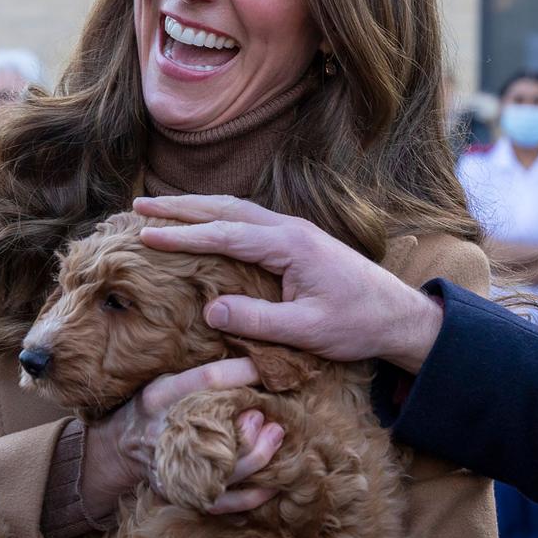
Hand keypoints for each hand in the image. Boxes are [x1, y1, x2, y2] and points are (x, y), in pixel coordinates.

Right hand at [81, 357, 284, 517]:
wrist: (122, 445)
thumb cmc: (157, 404)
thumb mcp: (167, 378)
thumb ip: (201, 373)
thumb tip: (252, 357)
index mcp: (161, 396)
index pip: (209, 379)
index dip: (243, 372)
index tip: (267, 367)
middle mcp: (166, 433)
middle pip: (219, 430)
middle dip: (252, 423)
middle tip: (267, 414)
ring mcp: (174, 467)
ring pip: (227, 469)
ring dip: (260, 454)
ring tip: (276, 435)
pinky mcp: (183, 493)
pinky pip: (225, 501)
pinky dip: (254, 494)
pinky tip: (275, 481)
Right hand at [134, 194, 444, 373]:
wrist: (399, 315)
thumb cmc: (358, 324)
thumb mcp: (307, 331)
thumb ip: (259, 321)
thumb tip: (210, 309)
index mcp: (290, 245)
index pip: (225, 234)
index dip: (182, 235)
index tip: (145, 234)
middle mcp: (290, 229)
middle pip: (226, 209)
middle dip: (180, 207)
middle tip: (138, 206)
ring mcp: (295, 232)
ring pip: (237, 211)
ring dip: (198, 208)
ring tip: (160, 209)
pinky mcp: (299, 242)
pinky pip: (249, 222)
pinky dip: (219, 219)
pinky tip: (205, 225)